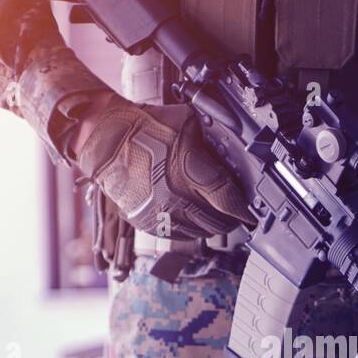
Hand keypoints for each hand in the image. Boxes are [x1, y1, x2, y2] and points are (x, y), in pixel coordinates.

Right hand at [73, 100, 252, 240]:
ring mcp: (161, 213)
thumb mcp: (188, 123)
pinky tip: (194, 221)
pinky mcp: (147, 222)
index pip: (228, 200)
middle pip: (217, 222)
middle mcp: (176, 198)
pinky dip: (190, 229)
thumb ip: (211, 140)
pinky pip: (178, 234)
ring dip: (212, 227)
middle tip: (238, 217)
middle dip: (232, 220)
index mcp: (189, 172)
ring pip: (199, 232)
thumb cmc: (145, 127)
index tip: (252, 213)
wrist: (105, 141)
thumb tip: (230, 151)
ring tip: (218, 219)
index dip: (244, 209)